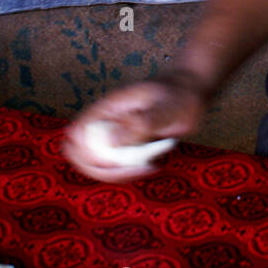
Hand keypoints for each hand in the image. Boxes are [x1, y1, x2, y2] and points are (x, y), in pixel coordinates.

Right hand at [62, 71, 208, 182]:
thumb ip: (141, 124)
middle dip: (104, 171)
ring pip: (101, 164)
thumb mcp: (165, 110)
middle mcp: (106, 123)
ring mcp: (116, 136)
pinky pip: (119, 166)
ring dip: (120, 173)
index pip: (77, 134)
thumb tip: (110, 141)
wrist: (190, 93)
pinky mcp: (128, 146)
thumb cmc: (178, 96)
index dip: (87, 155)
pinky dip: (131, 171)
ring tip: (149, 166)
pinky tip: (153, 165)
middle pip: (83, 155)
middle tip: (134, 169)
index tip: (115, 161)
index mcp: (107, 109)